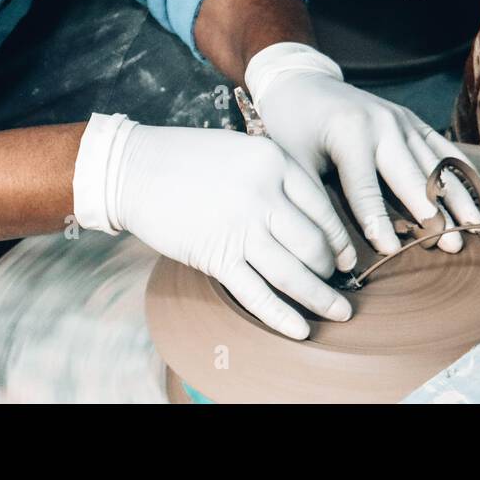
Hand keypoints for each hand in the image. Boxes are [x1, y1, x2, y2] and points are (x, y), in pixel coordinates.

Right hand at [73, 114, 356, 338]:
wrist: (133, 169)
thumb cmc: (188, 158)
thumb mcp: (243, 150)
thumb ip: (276, 177)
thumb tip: (311, 218)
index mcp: (274, 161)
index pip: (323, 207)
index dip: (339, 238)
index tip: (346, 257)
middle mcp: (263, 195)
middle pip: (314, 243)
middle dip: (331, 270)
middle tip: (337, 282)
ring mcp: (240, 228)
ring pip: (293, 273)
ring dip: (320, 297)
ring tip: (339, 312)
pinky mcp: (216, 256)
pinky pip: (257, 293)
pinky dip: (282, 316)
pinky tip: (300, 329)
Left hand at [245, 43, 479, 254]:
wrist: (303, 83)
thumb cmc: (292, 127)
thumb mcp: (292, 163)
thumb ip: (314, 204)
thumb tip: (336, 256)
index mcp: (350, 133)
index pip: (366, 189)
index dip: (378, 223)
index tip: (392, 252)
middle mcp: (383, 124)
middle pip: (412, 176)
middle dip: (433, 214)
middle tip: (451, 246)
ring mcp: (402, 120)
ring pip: (436, 163)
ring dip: (457, 197)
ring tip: (476, 228)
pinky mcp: (412, 121)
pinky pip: (443, 148)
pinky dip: (462, 172)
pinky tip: (479, 195)